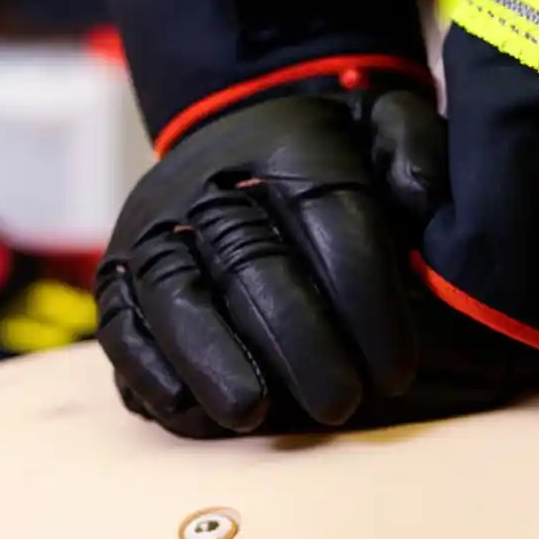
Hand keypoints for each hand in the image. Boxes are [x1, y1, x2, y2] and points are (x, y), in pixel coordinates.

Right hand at [95, 90, 444, 436]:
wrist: (236, 138)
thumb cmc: (325, 155)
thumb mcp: (380, 124)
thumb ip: (415, 147)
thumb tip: (421, 197)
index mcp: (285, 145)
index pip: (332, 219)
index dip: (368, 301)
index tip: (397, 371)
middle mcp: (208, 181)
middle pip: (251, 261)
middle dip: (297, 342)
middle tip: (340, 404)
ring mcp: (155, 226)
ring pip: (174, 292)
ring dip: (210, 358)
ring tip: (251, 413)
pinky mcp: (117, 268)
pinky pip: (119, 318)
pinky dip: (145, 365)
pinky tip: (185, 408)